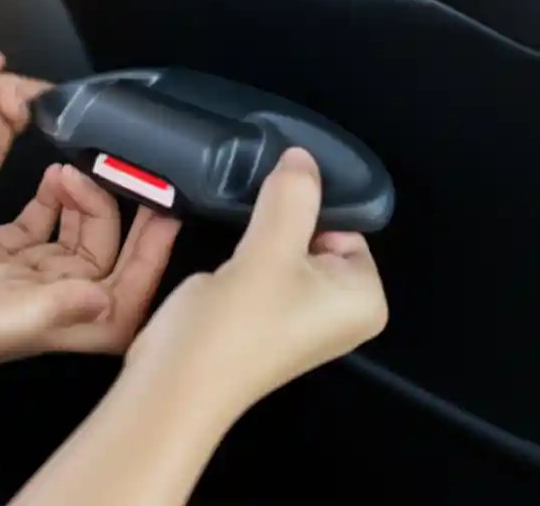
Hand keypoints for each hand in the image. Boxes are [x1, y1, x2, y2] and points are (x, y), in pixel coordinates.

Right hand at [0, 164, 181, 374]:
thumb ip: (36, 310)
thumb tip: (103, 300)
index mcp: (34, 324)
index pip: (117, 307)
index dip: (149, 269)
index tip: (163, 220)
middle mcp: (28, 305)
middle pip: (99, 266)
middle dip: (118, 221)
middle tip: (117, 176)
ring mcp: (4, 280)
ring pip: (68, 244)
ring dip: (81, 205)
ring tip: (69, 170)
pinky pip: (32, 230)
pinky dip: (48, 203)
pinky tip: (47, 180)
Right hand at [122, 148, 388, 412]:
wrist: (176, 382)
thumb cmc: (233, 330)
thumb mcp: (269, 250)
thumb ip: (291, 196)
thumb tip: (302, 156)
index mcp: (364, 301)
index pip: (347, 224)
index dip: (307, 211)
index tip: (272, 211)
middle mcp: (339, 313)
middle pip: (313, 234)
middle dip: (277, 224)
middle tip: (249, 237)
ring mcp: (298, 317)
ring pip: (281, 248)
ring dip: (254, 241)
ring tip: (233, 255)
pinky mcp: (261, 318)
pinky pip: (260, 268)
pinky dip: (240, 259)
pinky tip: (221, 271)